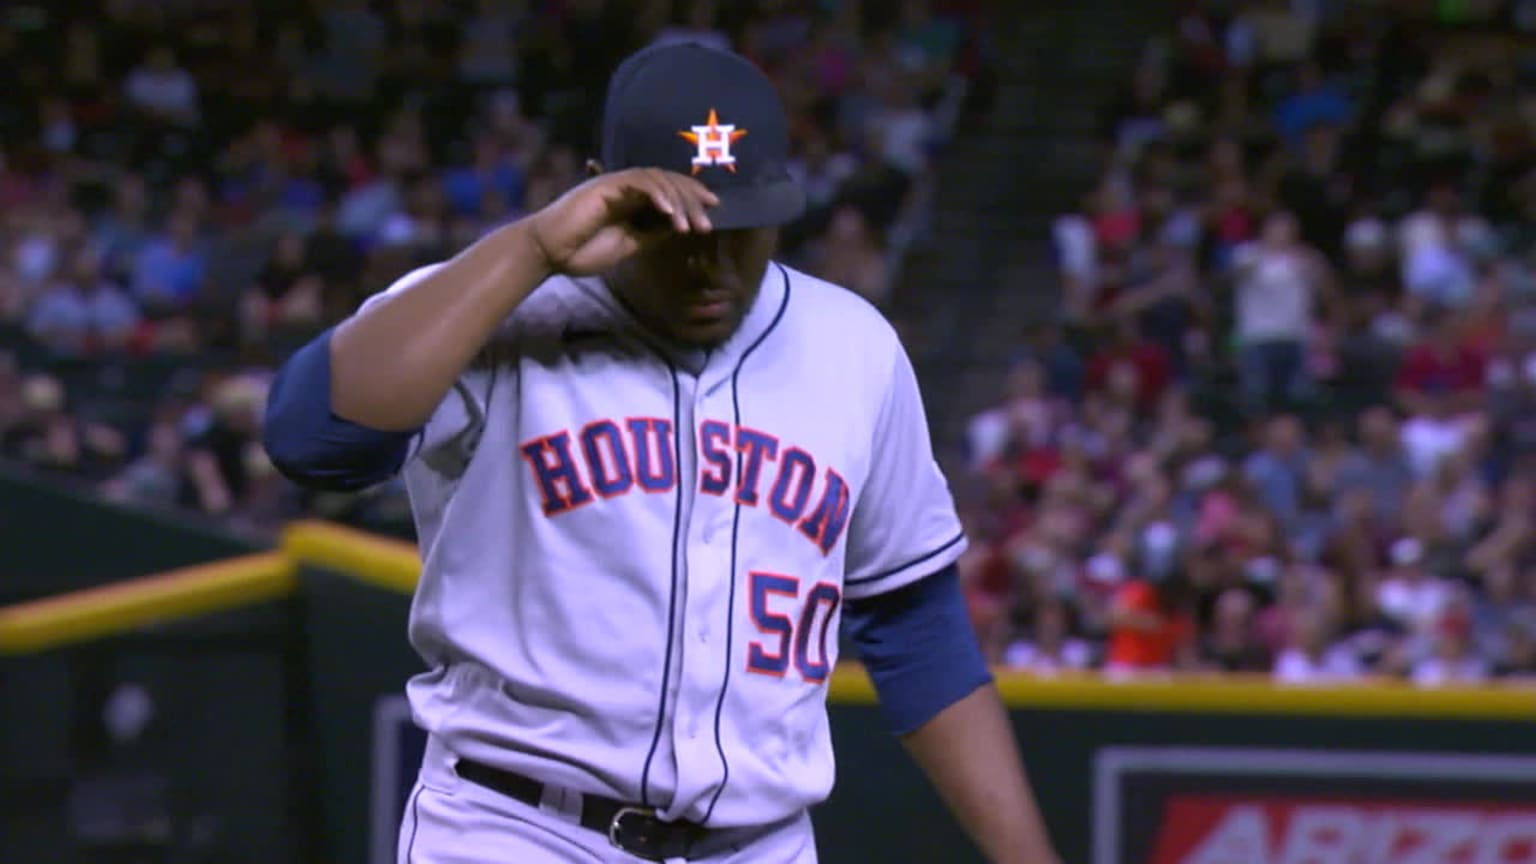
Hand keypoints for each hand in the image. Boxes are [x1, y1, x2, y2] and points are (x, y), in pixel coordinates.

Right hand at [525, 168, 719, 275]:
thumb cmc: (583, 251)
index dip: (692, 197)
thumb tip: (682, 228)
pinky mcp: (605, 185)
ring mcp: (616, 184)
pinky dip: (658, 195)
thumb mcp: (630, 245)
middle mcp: (627, 188)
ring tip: (689, 226)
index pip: (669, 191)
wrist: (549, 253)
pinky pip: (639, 182)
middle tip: (707, 223)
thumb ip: (653, 234)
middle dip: (692, 201)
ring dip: (678, 201)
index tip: (713, 212)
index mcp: (633, 201)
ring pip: (658, 180)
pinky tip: (669, 215)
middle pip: (669, 182)